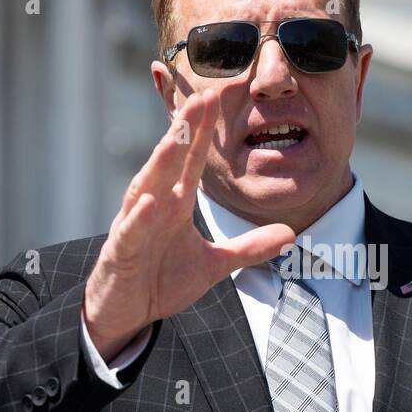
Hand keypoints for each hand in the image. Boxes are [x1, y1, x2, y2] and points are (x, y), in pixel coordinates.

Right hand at [84, 90, 294, 357]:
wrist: (125, 313)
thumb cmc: (162, 280)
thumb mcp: (214, 265)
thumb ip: (249, 248)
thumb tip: (290, 234)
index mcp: (175, 204)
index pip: (191, 161)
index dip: (203, 131)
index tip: (216, 98)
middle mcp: (154, 207)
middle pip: (170, 163)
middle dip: (184, 131)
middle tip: (200, 99)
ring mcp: (135, 226)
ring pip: (146, 188)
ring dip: (159, 164)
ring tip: (173, 140)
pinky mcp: (121, 252)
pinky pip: (129, 232)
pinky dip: (138, 218)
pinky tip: (149, 202)